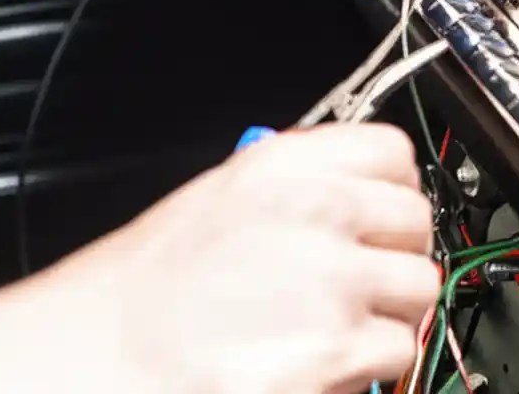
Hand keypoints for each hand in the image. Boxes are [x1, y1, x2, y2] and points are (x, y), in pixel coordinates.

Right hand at [0, 125, 438, 393]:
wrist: (100, 357)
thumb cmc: (140, 290)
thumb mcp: (215, 200)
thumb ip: (292, 187)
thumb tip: (351, 194)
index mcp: (281, 166)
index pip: (391, 152)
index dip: (393, 190)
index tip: (383, 214)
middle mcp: (314, 213)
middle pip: (416, 223)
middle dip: (394, 257)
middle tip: (362, 282)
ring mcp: (330, 283)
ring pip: (417, 292)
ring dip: (387, 314)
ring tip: (335, 326)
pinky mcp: (335, 350)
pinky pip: (394, 353)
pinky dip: (369, 366)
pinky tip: (322, 361)